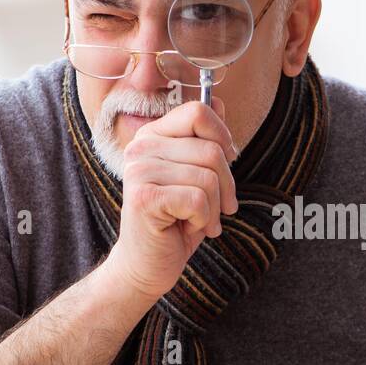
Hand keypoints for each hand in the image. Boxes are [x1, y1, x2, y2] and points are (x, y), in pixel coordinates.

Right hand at [107, 96, 238, 301]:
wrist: (146, 265)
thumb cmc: (175, 221)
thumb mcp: (196, 175)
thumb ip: (204, 139)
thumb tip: (217, 100)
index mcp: (152, 135)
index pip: (199, 111)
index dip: (223, 138)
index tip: (226, 165)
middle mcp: (140, 147)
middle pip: (211, 149)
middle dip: (227, 185)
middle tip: (219, 208)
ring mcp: (138, 171)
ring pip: (208, 176)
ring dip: (215, 207)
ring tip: (200, 220)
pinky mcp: (144, 197)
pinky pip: (198, 199)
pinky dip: (204, 220)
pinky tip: (187, 228)